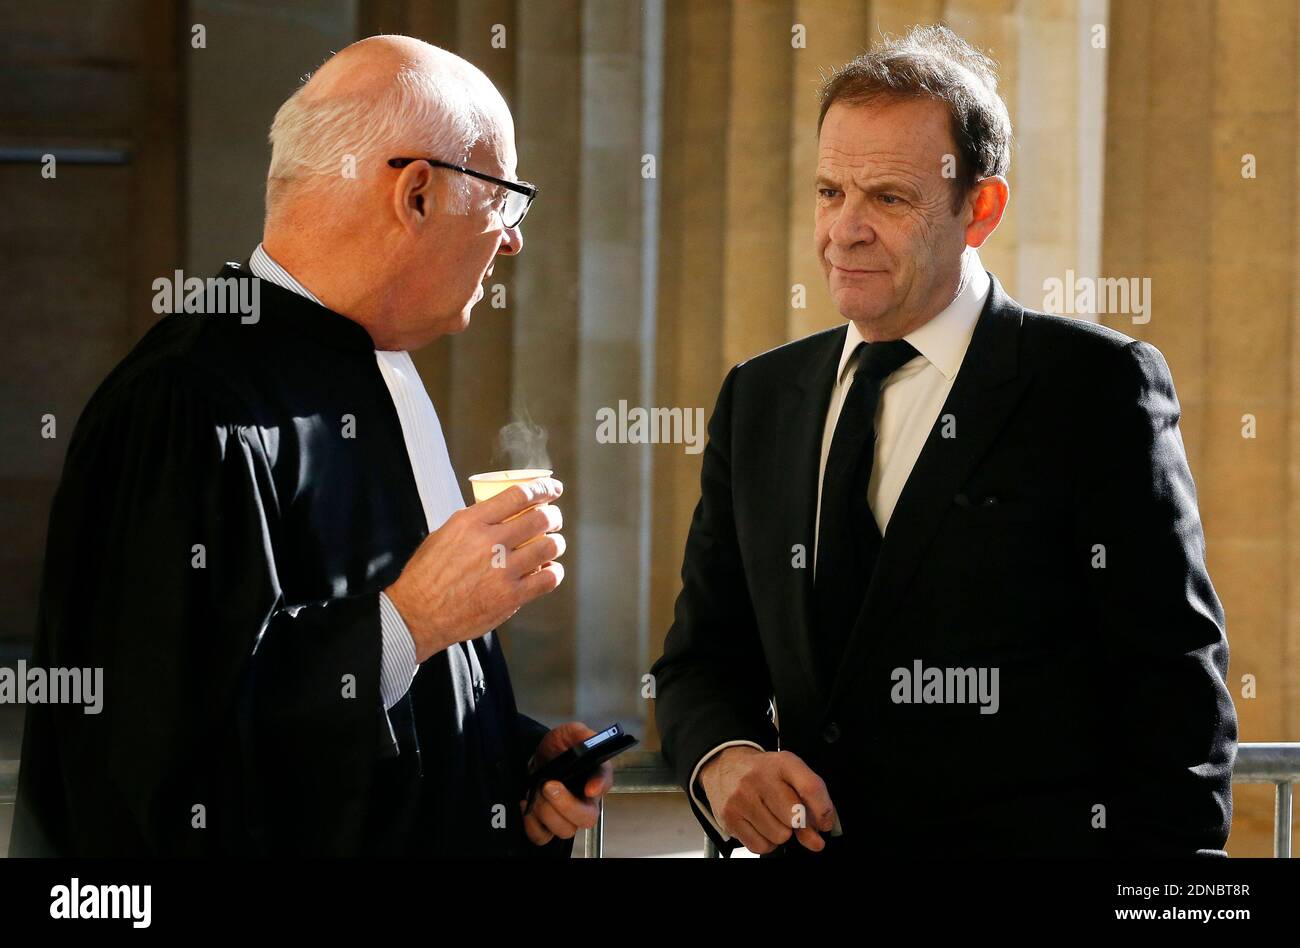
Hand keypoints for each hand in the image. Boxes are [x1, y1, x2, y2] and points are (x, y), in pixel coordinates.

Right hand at [385, 477, 565, 661]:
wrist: (418, 615)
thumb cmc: (427, 576)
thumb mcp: (444, 535)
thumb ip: (474, 522)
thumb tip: (501, 513)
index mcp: (471, 522)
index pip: (519, 495)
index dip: (543, 489)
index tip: (553, 490)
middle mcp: (489, 543)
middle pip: (541, 518)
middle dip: (553, 517)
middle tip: (553, 521)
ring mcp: (502, 571)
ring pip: (550, 547)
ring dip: (555, 544)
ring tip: (550, 546)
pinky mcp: (510, 597)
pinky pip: (548, 578)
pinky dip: (553, 572)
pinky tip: (547, 571)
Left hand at [519, 722, 614, 845]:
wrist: (539, 759)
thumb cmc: (558, 748)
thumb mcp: (569, 733)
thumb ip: (580, 733)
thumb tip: (589, 738)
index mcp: (596, 776)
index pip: (606, 783)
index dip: (599, 786)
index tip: (590, 787)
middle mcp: (586, 801)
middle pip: (587, 818)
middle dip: (566, 805)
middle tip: (549, 786)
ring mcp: (568, 816)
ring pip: (565, 830)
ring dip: (546, 812)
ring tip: (537, 792)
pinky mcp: (548, 825)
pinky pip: (542, 836)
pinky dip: (532, 823)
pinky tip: (527, 804)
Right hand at [698, 747, 834, 853]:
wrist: (725, 765)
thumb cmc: (764, 773)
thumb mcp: (790, 774)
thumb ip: (810, 803)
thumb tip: (815, 840)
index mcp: (782, 763)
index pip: (811, 788)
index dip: (823, 811)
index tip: (824, 823)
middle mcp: (760, 778)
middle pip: (795, 819)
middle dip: (797, 823)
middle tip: (787, 814)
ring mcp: (742, 798)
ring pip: (779, 836)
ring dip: (780, 833)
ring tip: (769, 816)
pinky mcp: (729, 817)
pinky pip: (760, 847)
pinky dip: (765, 842)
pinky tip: (759, 825)